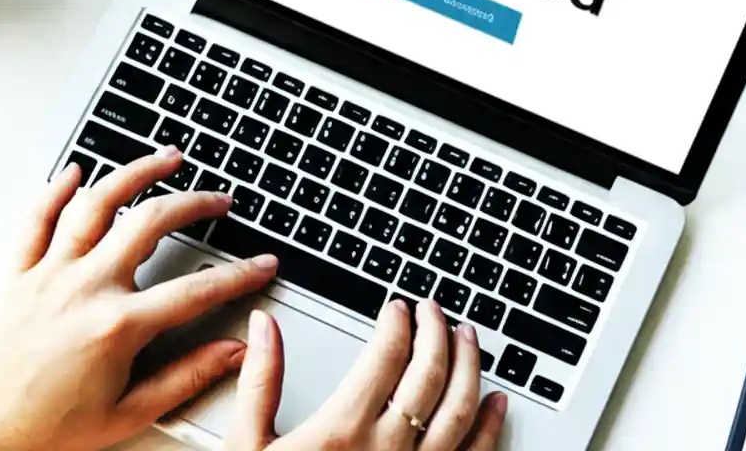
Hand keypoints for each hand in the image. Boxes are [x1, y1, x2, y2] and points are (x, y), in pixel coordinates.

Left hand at [0, 147, 278, 450]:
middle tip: (219, 199)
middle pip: (150, 223)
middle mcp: (85, 288)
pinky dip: (55, 191)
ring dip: (135, 174)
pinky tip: (75, 172)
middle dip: (194, 203)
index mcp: (117, 325)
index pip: (195, 290)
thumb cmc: (46, 427)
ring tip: (165, 158)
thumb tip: (233, 353)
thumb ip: (187, 377)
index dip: (239, 274)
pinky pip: (37, 220)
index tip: (262, 264)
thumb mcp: (128, 413)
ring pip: (96, 204)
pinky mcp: (19, 274)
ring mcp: (50, 275)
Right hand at [227, 299, 506, 450]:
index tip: (397, 308)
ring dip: (470, 364)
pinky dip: (492, 424)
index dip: (397, 322)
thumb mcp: (247, 446)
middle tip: (435, 310)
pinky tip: (498, 402)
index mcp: (342, 429)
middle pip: (430, 372)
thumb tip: (266, 326)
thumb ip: (259, 382)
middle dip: (437, 331)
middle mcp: (388, 448)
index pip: (386, 354)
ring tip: (468, 337)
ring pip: (461, 407)